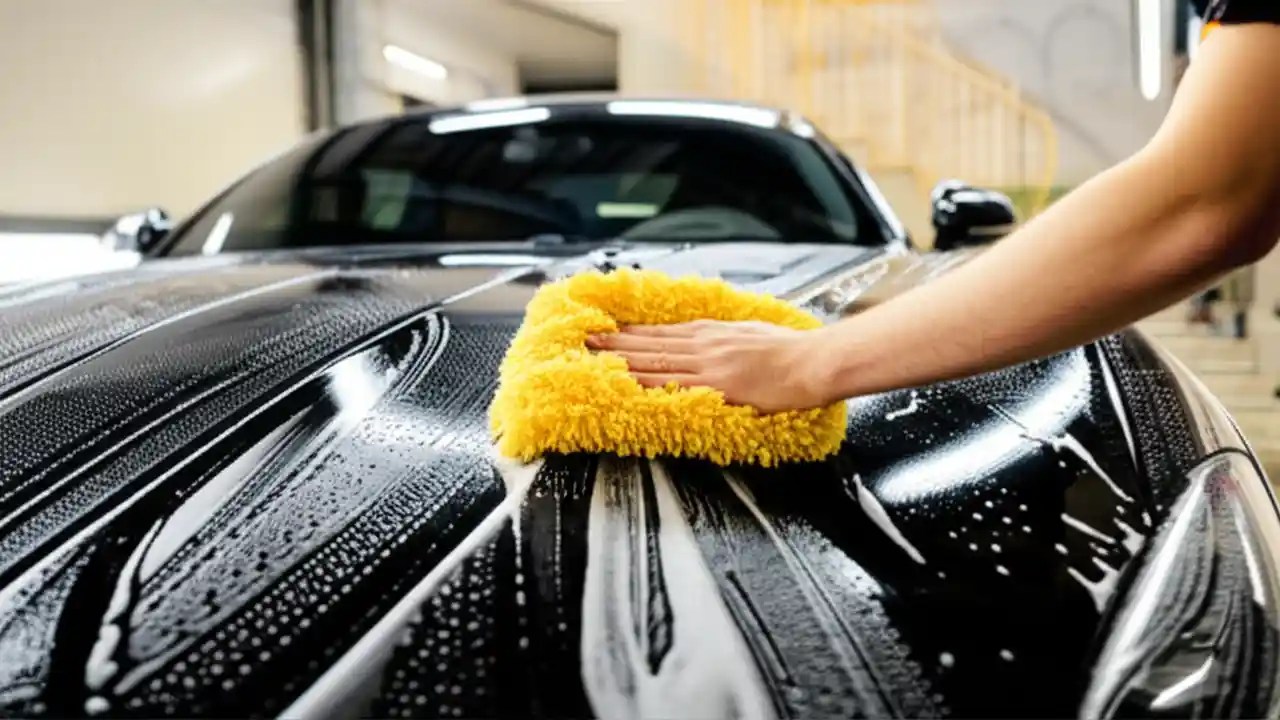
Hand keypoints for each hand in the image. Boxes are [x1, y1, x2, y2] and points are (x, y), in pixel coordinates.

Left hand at [585, 320, 832, 412]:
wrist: (811, 362)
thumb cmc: (790, 350)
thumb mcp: (751, 332)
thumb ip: (726, 337)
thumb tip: (712, 338)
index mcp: (711, 332)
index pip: (661, 331)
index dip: (631, 331)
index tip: (607, 329)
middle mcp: (703, 344)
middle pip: (649, 343)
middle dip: (615, 342)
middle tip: (585, 339)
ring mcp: (707, 364)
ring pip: (654, 360)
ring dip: (620, 358)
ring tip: (594, 356)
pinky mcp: (715, 385)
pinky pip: (673, 384)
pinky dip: (647, 381)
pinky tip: (628, 381)